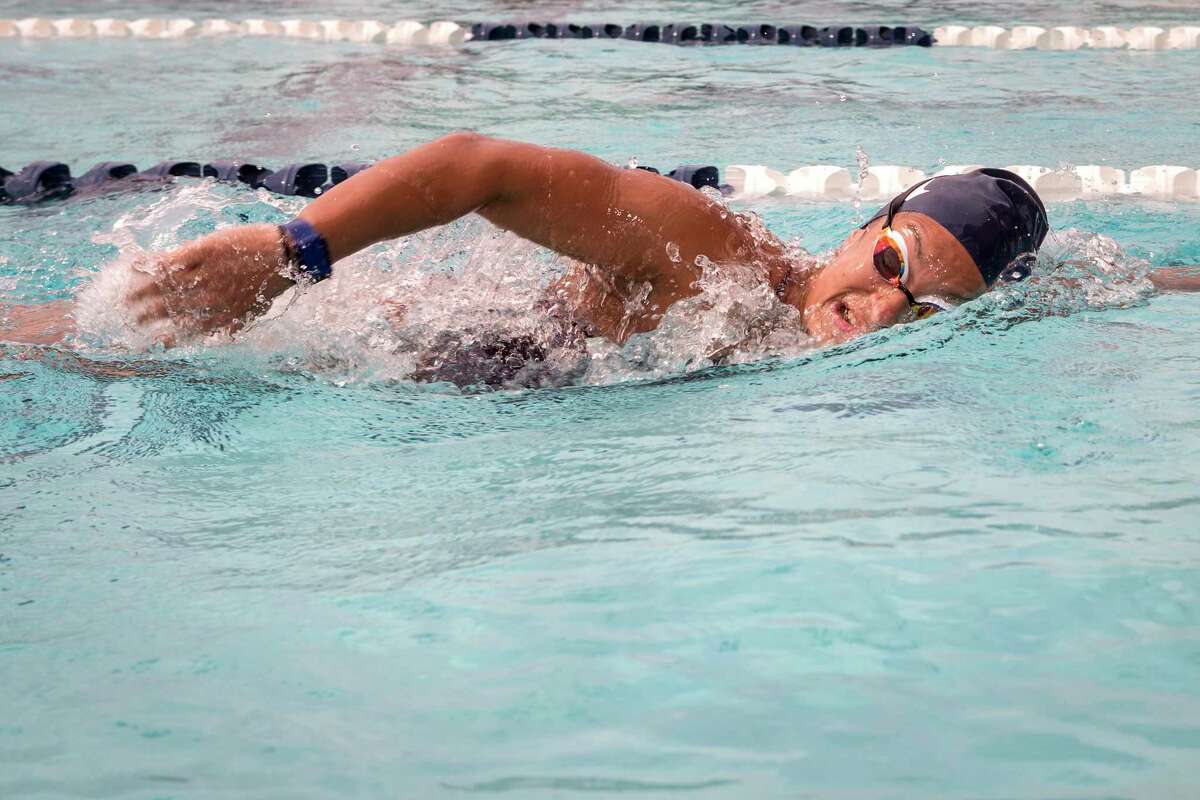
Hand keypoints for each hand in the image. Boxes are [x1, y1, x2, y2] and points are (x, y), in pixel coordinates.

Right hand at [124, 224, 295, 345]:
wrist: (287, 254)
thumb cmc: (272, 283)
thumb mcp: (255, 310)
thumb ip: (236, 324)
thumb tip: (224, 338)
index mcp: (221, 315)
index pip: (186, 330)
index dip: (166, 338)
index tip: (150, 343)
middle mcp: (210, 298)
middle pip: (169, 310)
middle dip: (146, 316)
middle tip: (131, 319)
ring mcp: (205, 274)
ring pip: (163, 287)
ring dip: (140, 293)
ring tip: (125, 298)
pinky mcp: (204, 252)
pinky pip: (169, 261)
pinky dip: (148, 264)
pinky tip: (133, 266)